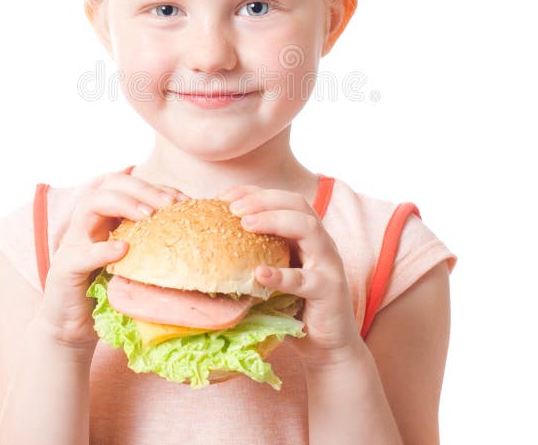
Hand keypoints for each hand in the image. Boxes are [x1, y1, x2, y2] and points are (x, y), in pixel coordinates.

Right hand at [35, 171, 182, 352]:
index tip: (184, 200)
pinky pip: (81, 253)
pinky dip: (102, 249)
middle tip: (168, 203)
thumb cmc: (108, 292)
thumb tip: (201, 240)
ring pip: (90, 204)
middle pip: (109, 184)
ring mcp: (73, 243)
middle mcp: (88, 223)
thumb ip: (154, 247)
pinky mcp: (64, 269)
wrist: (72, 328)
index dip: (157, 187)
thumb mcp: (135, 264)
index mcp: (106, 217)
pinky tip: (122, 250)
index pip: (130, 186)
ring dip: (123, 204)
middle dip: (142, 188)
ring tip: (148, 215)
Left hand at [219, 185, 364, 366]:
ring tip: (247, 224)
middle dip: (263, 200)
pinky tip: (260, 274)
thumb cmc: (293, 306)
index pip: (280, 199)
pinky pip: (306, 279)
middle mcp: (320, 241)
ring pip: (308, 228)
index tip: (223, 197)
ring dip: (275, 220)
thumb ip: (253, 256)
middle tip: (233, 208)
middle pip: (296, 204)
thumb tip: (208, 242)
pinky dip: (282, 274)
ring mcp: (328, 263)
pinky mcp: (330, 290)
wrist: (327, 345)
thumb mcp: (271, 273)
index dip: (252, 193)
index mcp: (304, 233)